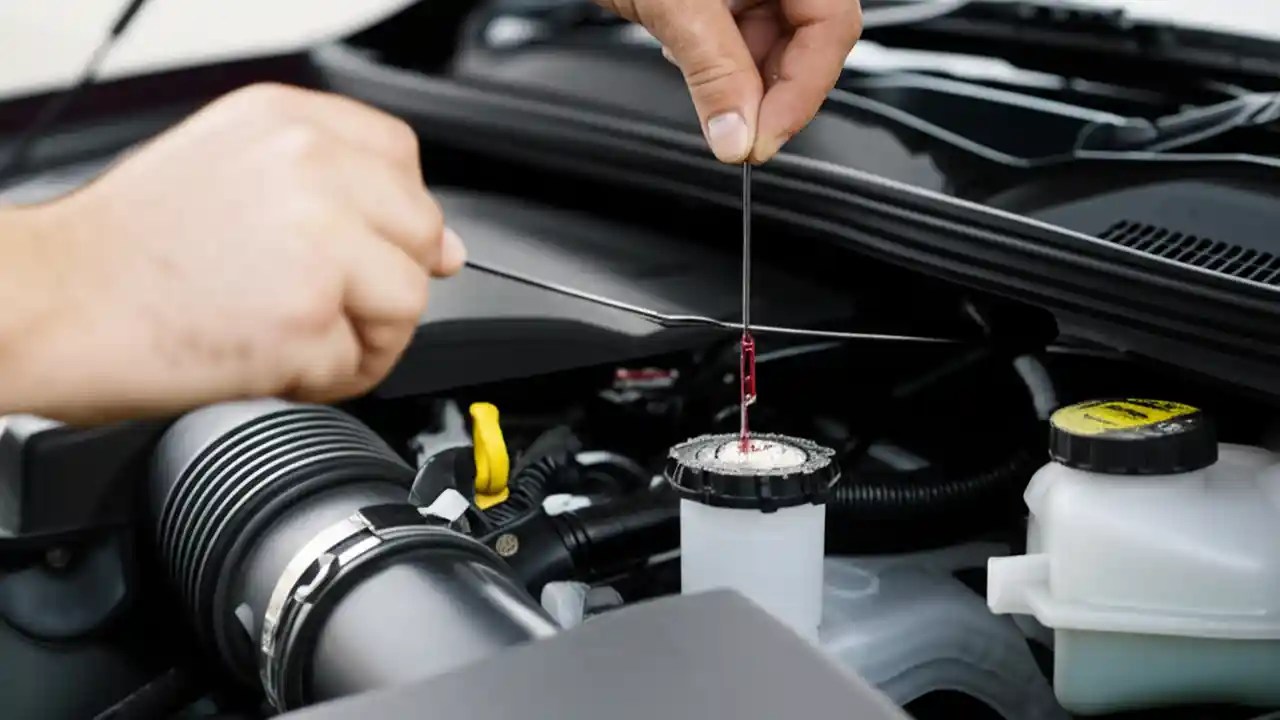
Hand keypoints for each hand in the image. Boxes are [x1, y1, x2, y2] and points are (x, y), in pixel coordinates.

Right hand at [3, 83, 462, 422]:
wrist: (51, 302)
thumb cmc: (126, 247)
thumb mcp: (230, 168)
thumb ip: (335, 189)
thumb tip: (445, 245)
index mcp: (289, 120)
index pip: (402, 160)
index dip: (388, 217)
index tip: (354, 244)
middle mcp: (309, 167)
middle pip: (421, 233)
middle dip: (380, 280)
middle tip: (311, 297)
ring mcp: (315, 238)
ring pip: (407, 300)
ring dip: (359, 333)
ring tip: (287, 331)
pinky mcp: (307, 314)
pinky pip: (365, 361)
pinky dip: (325, 377)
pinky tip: (267, 357)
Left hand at [595, 0, 861, 163]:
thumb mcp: (675, 2)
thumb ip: (713, 70)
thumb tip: (738, 136)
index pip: (832, 27)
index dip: (804, 91)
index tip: (765, 139)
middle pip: (810, 36)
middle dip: (772, 89)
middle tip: (739, 133)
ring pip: (775, 38)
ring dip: (743, 75)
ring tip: (703, 82)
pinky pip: (743, 27)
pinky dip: (721, 54)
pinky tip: (689, 54)